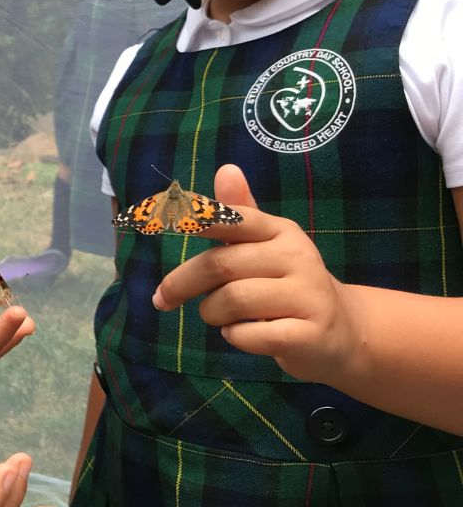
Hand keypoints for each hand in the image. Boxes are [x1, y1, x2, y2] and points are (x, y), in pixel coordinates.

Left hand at [151, 164, 361, 383]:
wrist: (343, 330)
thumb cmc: (287, 283)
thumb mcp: (265, 245)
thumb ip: (237, 214)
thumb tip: (225, 169)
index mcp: (280, 231)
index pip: (235, 218)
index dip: (200, 219)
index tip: (167, 221)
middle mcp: (297, 257)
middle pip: (221, 265)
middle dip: (183, 284)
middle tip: (164, 298)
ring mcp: (308, 296)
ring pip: (232, 301)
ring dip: (212, 313)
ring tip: (222, 317)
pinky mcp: (309, 334)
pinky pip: (249, 335)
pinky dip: (234, 337)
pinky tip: (244, 333)